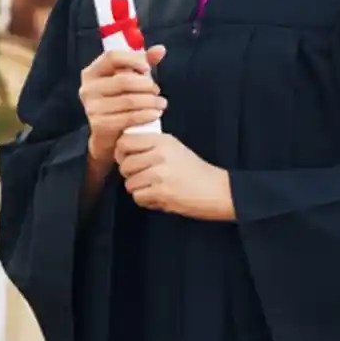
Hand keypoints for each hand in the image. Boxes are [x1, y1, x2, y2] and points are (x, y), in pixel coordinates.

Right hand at [79, 46, 167, 164]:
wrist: (107, 132)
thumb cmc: (119, 98)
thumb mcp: (130, 78)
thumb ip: (143, 62)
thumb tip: (160, 49)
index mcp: (93, 71)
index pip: (111, 57)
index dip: (132, 59)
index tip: (147, 67)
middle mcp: (88, 88)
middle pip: (123, 80)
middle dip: (146, 85)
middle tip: (157, 90)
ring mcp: (92, 107)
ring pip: (128, 100)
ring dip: (150, 102)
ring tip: (161, 103)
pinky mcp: (98, 124)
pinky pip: (128, 118)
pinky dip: (145, 115)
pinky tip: (155, 114)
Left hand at [116, 133, 235, 220]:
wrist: (217, 190)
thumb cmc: (195, 172)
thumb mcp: (176, 149)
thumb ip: (152, 147)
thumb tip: (123, 150)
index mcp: (163, 140)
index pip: (125, 141)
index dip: (121, 152)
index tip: (127, 159)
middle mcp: (160, 154)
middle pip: (125, 164)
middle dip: (130, 174)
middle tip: (143, 177)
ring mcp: (160, 173)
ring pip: (130, 183)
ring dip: (139, 189)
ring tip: (155, 188)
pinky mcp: (161, 191)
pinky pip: (138, 197)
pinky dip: (146, 200)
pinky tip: (160, 197)